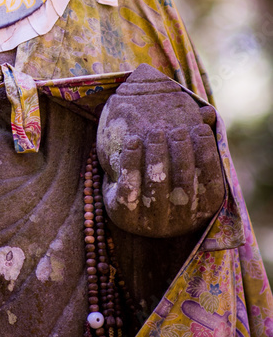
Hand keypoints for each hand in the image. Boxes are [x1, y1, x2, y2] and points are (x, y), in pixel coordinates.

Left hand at [96, 64, 224, 236]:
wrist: (128, 206)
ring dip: (157, 155)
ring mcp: (152, 223)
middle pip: (183, 185)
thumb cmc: (166, 181)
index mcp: (202, 212)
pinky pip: (129, 188)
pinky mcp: (125, 217)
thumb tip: (208, 113)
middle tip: (177, 129)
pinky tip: (132, 141)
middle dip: (182, 153)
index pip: (211, 185)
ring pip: (156, 186)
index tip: (200, 129)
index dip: (207, 155)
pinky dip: (131, 162)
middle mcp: (180, 223)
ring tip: (156, 131)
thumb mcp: (184, 166)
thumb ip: (197, 143)